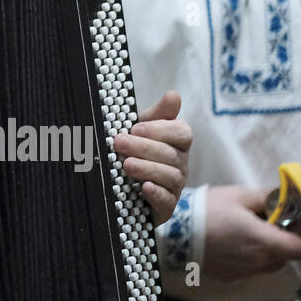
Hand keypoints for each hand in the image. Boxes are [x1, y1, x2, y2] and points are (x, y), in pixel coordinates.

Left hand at [112, 89, 190, 223]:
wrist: (126, 186)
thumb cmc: (137, 151)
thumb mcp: (142, 129)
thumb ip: (158, 113)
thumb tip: (173, 94)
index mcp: (177, 143)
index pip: (182, 132)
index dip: (159, 130)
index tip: (135, 128)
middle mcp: (180, 164)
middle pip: (171, 154)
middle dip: (143, 147)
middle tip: (119, 143)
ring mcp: (175, 186)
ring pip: (171, 176)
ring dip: (147, 169)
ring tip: (126, 165)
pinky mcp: (167, 207)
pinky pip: (168, 201)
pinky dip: (156, 193)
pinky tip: (143, 187)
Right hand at [204, 185, 300, 278]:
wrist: (175, 230)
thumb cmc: (209, 209)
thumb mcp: (240, 195)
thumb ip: (269, 197)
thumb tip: (289, 198)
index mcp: (264, 240)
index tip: (293, 224)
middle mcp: (259, 261)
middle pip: (287, 256)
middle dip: (283, 241)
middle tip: (268, 224)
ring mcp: (246, 271)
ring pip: (270, 264)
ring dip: (268, 251)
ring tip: (249, 233)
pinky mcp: (233, 276)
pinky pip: (252, 268)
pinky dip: (251, 258)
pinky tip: (234, 243)